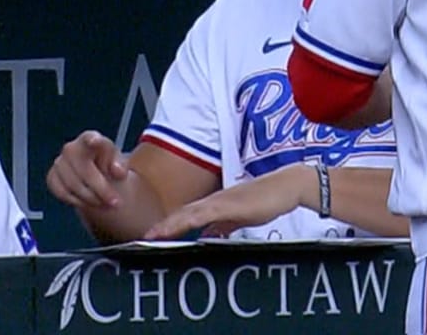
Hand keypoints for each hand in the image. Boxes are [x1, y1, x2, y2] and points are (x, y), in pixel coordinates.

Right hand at [46, 130, 127, 209]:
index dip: (92, 140)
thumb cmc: (109, 166)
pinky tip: (87, 203)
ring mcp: (59, 162)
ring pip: (73, 184)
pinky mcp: (52, 177)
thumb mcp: (120, 164)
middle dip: (101, 189)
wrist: (96, 177)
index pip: (90, 138)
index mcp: (90, 139)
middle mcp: (71, 148)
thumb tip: (118, 171)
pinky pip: (62, 192)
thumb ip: (121, 165)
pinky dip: (76, 201)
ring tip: (104, 203)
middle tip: (114, 202)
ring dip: (90, 198)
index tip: (94, 141)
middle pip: (85, 170)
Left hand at [142, 163, 311, 239]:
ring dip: (167, 226)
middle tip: (138, 240)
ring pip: (187, 213)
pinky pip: (203, 214)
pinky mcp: (229, 204)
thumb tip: (209, 235)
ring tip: (149, 237)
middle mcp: (213, 201)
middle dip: (160, 227)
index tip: (149, 238)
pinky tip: (177, 229)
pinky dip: (186, 222)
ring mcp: (220, 201)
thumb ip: (224, 225)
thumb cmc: (268, 200)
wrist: (288, 186)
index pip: (184, 216)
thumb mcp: (242, 217)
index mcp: (214, 204)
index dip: (166, 226)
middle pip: (180, 214)